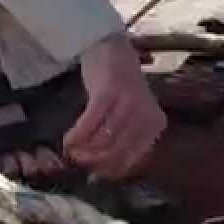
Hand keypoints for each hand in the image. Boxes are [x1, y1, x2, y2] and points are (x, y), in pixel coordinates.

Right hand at [63, 34, 166, 179]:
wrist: (113, 48)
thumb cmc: (119, 87)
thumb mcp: (128, 116)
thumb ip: (119, 142)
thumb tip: (97, 176)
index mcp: (154, 124)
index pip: (131, 161)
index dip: (108, 171)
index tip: (91, 171)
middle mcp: (146, 116)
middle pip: (115, 154)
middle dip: (92, 162)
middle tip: (76, 161)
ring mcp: (129, 103)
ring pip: (102, 142)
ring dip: (82, 151)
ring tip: (71, 150)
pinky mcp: (110, 93)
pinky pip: (89, 125)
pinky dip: (76, 136)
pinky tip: (68, 140)